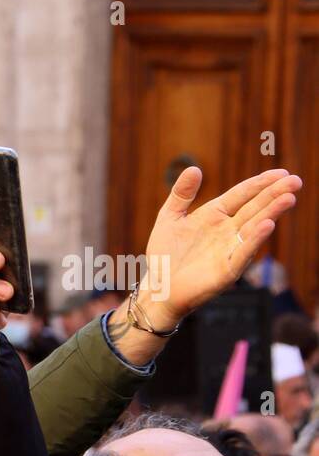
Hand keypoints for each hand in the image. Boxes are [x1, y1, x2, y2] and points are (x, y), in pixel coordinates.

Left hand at [138, 167, 301, 328]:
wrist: (159, 287)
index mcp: (215, 215)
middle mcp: (227, 231)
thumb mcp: (169, 218)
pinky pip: (242, 253)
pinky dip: (254, 240)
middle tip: (295, 181)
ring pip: (253, 228)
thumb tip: (194, 168)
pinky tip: (266, 225)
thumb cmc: (165, 254)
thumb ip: (181, 194)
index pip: (242, 194)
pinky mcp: (226, 270)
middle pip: (254, 208)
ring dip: (271, 213)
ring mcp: (229, 250)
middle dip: (274, 194)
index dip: (260, 183)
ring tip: (288, 198)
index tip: (281, 172)